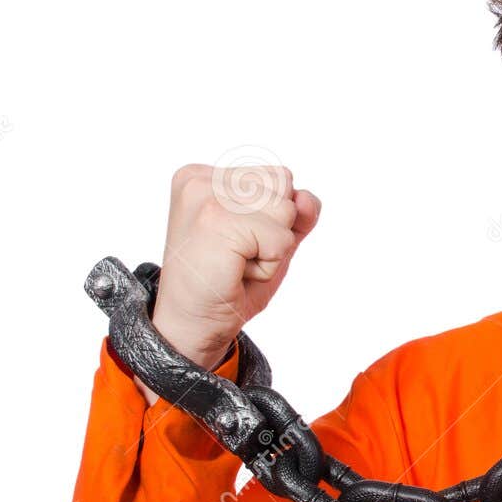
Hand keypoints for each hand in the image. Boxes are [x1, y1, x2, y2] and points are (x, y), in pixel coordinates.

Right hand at [135, 163, 320, 404]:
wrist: (194, 324)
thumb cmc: (228, 283)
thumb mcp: (272, 239)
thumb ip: (296, 213)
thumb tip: (306, 199)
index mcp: (205, 177)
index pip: (279, 177)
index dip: (273, 219)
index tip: (236, 242)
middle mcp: (200, 180)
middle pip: (284, 188)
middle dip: (274, 230)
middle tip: (236, 256)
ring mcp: (205, 198)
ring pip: (286, 211)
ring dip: (272, 249)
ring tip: (235, 263)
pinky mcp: (215, 221)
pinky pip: (280, 239)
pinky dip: (268, 265)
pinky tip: (235, 273)